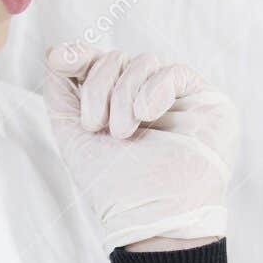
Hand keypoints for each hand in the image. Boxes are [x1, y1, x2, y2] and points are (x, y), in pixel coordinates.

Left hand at [44, 40, 237, 250]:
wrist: (151, 213)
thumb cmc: (113, 184)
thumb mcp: (73, 134)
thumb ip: (61, 91)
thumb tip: (55, 50)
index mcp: (118, 105)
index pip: (100, 62)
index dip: (81, 56)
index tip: (60, 60)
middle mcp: (147, 99)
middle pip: (118, 58)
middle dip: (99, 87)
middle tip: (97, 125)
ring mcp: (179, 100)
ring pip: (144, 61)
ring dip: (125, 94)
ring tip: (124, 132)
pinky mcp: (207, 102)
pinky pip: (175, 71)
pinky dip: (154, 89)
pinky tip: (148, 115)